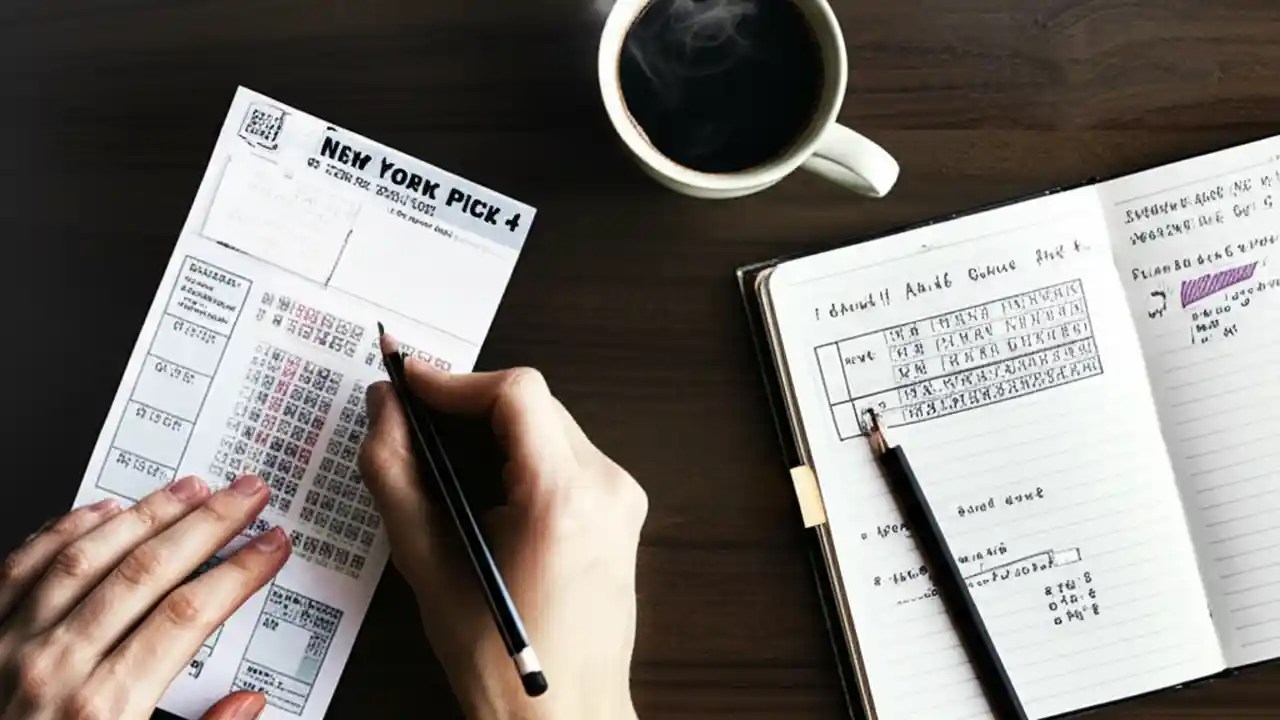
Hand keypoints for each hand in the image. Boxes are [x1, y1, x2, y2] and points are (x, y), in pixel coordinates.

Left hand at [0, 475, 289, 719]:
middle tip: (246, 494)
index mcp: (106, 710)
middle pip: (147, 570)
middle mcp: (56, 668)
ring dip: (145, 513)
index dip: (240, 570)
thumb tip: (247, 705)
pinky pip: (21, 568)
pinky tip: (99, 512)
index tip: (271, 545)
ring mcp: (10, 648)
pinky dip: (64, 531)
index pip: (191, 613)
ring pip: (87, 556)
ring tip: (189, 489)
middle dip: (208, 523)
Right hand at [359, 361, 647, 719]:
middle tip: (411, 421)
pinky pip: (568, 454)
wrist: (564, 714)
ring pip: (550, 424)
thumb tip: (384, 408)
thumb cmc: (503, 659)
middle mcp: (608, 487)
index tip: (407, 381)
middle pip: (533, 403)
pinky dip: (522, 453)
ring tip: (441, 455)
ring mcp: (622, 498)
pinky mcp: (622, 510)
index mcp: (565, 499)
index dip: (454, 380)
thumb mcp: (428, 564)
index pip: (516, 392)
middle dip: (468, 404)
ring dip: (495, 428)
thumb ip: (396, 474)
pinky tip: (485, 484)